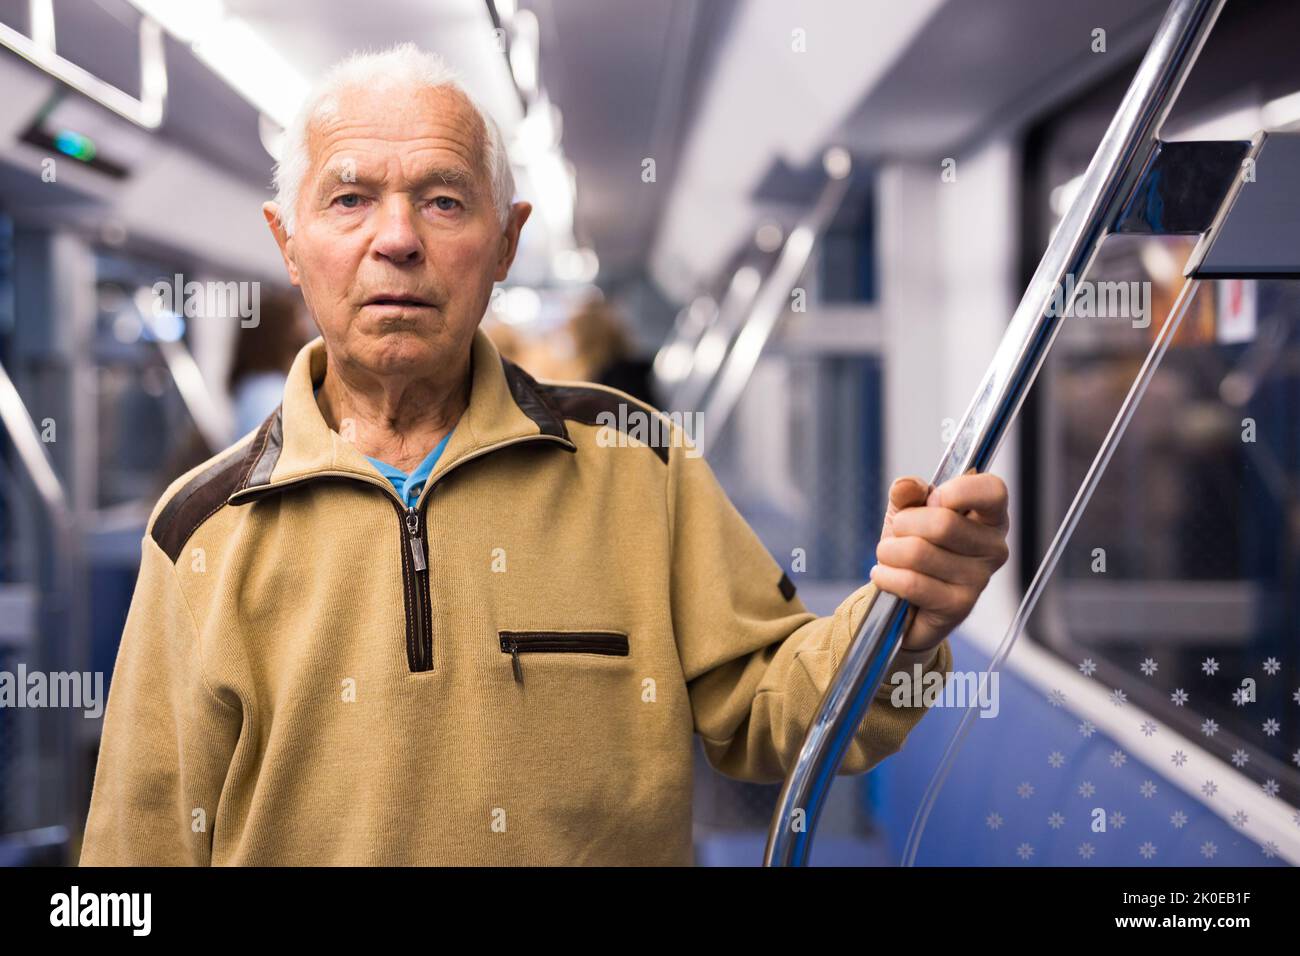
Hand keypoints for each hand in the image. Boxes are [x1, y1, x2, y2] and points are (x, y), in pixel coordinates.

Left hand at [869, 473, 1009, 651]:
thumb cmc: (915, 547)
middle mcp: (994, 548)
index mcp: (990, 516)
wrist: (904, 599)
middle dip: (904, 524)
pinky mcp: (959, 607)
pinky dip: (886, 576)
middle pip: (943, 523)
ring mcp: (979, 579)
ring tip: (889, 557)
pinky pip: (911, 583)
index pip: (993, 490)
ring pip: (919, 552)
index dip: (957, 490)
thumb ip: (907, 493)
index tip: (932, 499)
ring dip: (889, 552)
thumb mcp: (908, 512)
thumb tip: (906, 486)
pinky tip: (884, 575)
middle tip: (897, 534)